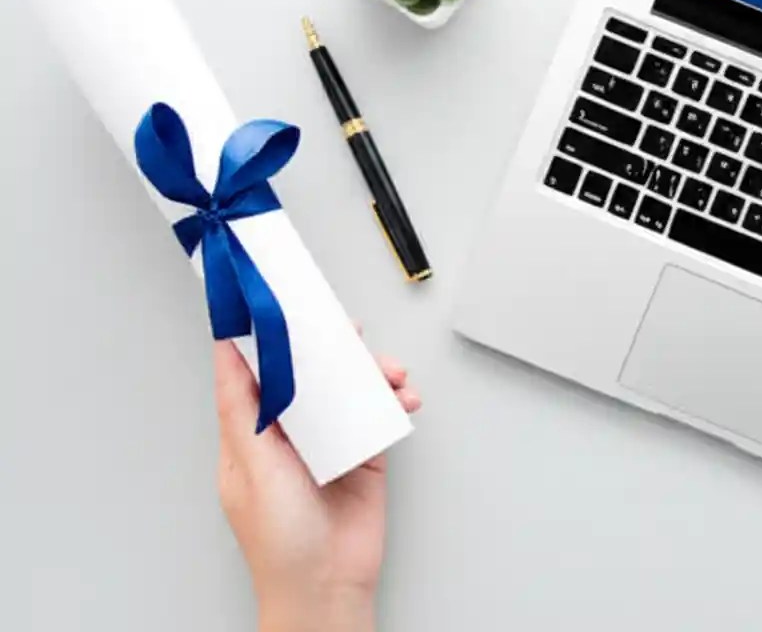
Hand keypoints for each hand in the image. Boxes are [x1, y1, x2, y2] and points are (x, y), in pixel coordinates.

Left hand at [213, 340, 421, 631]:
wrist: (327, 586)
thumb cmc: (280, 543)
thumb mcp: (254, 469)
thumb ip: (246, 411)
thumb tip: (230, 360)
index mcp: (250, 437)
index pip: (248, 375)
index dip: (256, 339)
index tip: (264, 303)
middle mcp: (290, 435)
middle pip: (307, 375)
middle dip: (327, 348)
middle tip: (343, 328)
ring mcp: (329, 444)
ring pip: (348, 391)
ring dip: (370, 374)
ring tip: (390, 372)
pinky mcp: (365, 456)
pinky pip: (379, 416)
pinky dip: (395, 402)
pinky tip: (403, 399)